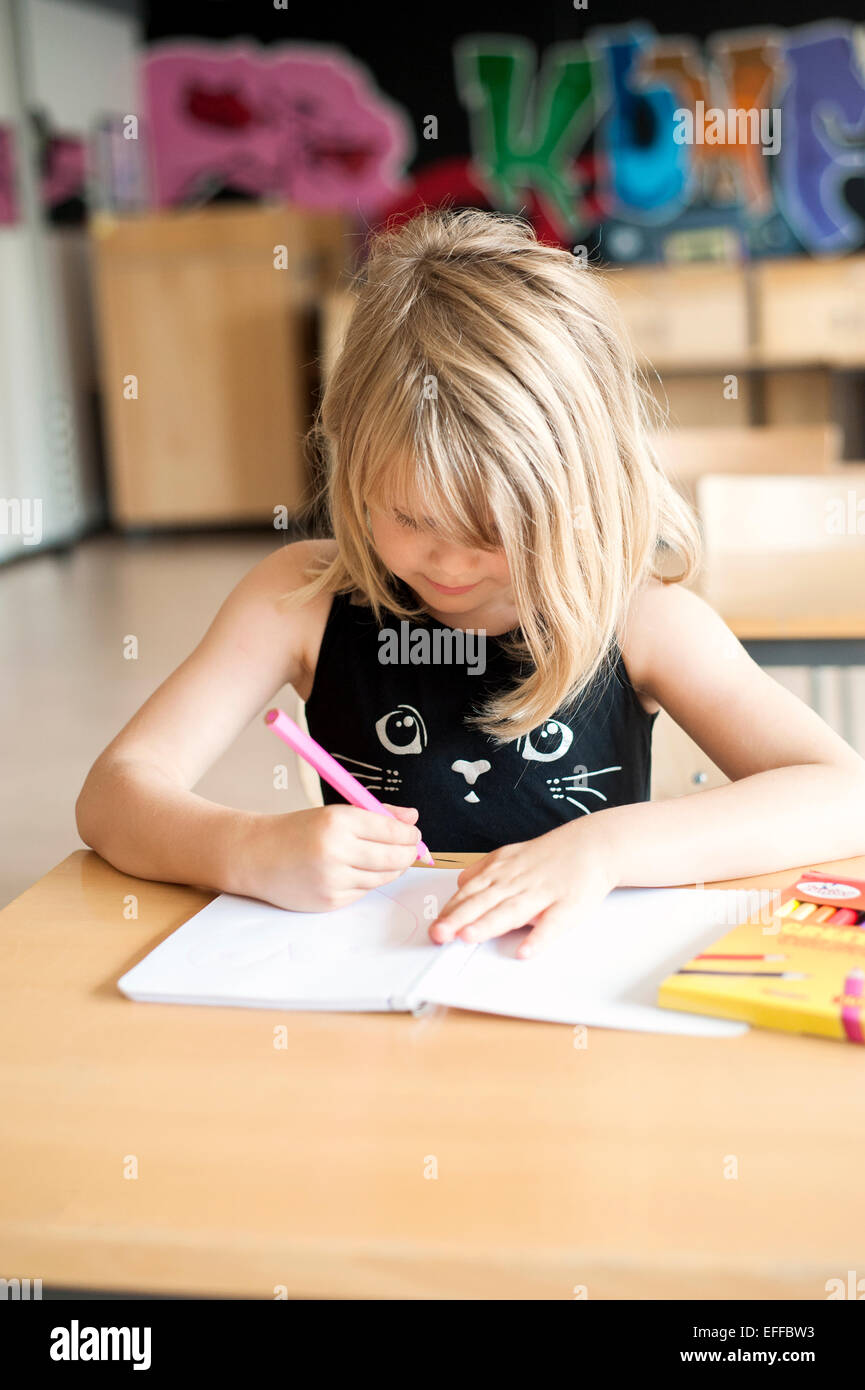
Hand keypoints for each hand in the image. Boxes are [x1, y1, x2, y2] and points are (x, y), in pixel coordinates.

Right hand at [235, 803, 422, 911]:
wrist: (255, 855)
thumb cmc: (297, 830)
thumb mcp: (334, 813)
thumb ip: (377, 814)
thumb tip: (413, 818)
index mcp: (338, 821)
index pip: (393, 832)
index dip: (410, 835)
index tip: (412, 835)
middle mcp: (336, 850)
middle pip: (395, 858)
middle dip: (408, 855)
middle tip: (408, 850)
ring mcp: (332, 879)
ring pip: (383, 878)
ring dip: (390, 869)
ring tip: (381, 859)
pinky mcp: (329, 901)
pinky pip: (364, 893)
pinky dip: (366, 883)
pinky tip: (354, 872)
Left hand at [428, 819, 618, 957]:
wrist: (592, 845)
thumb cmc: (550, 856)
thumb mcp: (510, 855)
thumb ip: (483, 870)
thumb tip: (460, 884)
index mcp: (501, 872)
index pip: (470, 893)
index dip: (451, 910)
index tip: (434, 926)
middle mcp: (517, 882)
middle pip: (484, 902)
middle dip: (459, 918)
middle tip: (439, 934)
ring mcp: (542, 894)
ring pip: (511, 911)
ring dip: (489, 925)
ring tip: (469, 938)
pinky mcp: (567, 906)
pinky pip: (552, 924)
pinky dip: (539, 938)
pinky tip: (525, 951)